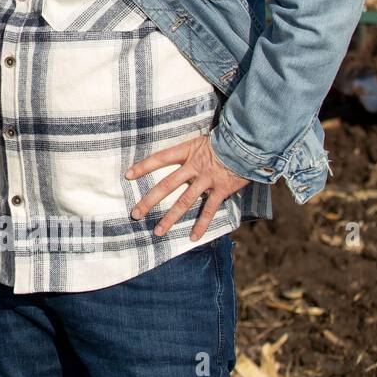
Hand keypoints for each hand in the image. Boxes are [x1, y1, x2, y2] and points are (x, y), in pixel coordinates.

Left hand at [125, 133, 249, 240]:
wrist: (249, 143)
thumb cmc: (225, 139)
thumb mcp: (203, 139)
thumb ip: (190, 149)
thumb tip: (177, 154)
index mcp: (187, 151)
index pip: (160, 158)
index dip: (143, 167)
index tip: (128, 175)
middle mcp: (194, 167)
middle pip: (166, 185)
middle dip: (149, 201)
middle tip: (135, 214)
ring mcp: (207, 180)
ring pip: (184, 202)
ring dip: (170, 218)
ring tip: (157, 232)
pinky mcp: (221, 190)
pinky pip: (209, 210)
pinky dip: (201, 225)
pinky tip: (193, 237)